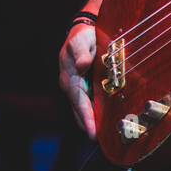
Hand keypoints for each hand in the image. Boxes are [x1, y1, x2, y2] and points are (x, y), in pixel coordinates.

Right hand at [59, 21, 96, 138]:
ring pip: (82, 109)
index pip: (78, 101)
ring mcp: (75, 87)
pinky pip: (86, 103)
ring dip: (90, 121)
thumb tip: (81, 65)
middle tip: (99, 139)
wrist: (82, 31)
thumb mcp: (81, 40)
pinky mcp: (82, 87)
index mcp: (69, 76)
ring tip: (101, 135)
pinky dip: (92, 113)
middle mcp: (70, 85)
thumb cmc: (82, 36)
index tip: (91, 132)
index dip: (85, 117)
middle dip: (88, 125)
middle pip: (79, 110)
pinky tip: (100, 120)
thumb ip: (81, 53)